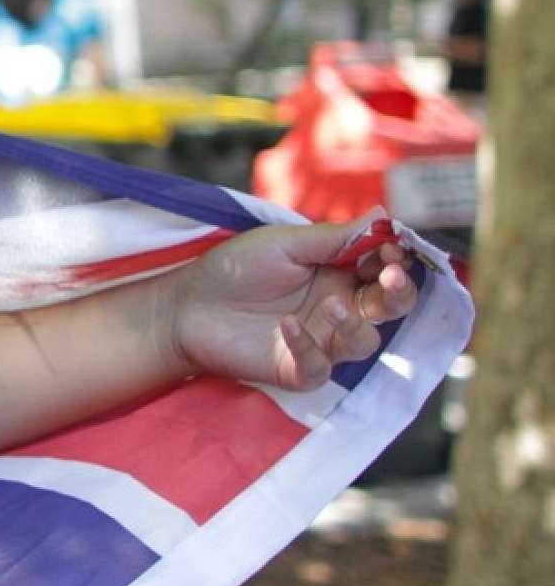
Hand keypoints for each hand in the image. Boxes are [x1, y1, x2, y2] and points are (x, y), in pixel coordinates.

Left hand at [167, 221, 419, 390]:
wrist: (187, 304)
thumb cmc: (235, 267)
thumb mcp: (284, 243)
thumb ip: (335, 237)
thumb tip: (385, 216)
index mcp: (340, 274)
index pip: (385, 271)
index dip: (397, 260)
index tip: (393, 248)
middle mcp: (339, 308)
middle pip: (389, 308)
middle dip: (398, 293)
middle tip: (390, 276)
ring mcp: (321, 341)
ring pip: (364, 342)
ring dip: (356, 323)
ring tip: (333, 305)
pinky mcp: (299, 369)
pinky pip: (320, 367)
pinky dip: (308, 347)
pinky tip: (287, 325)